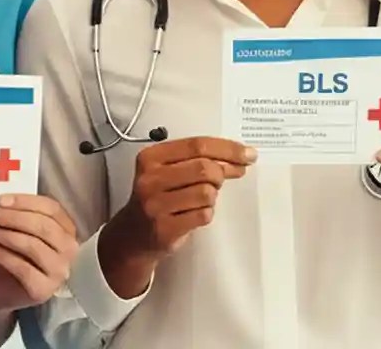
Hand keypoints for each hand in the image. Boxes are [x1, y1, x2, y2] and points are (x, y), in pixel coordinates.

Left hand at [0, 194, 78, 313]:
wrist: (1, 292)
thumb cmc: (11, 256)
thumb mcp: (17, 230)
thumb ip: (17, 215)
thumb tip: (3, 202)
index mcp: (67, 230)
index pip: (52, 209)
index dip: (26, 202)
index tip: (1, 200)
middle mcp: (70, 250)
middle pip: (44, 226)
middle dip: (13, 217)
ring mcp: (59, 271)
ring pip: (33, 245)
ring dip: (4, 234)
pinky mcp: (43, 289)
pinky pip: (21, 266)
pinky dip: (0, 253)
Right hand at [107, 138, 256, 268]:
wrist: (131, 235)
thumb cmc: (158, 196)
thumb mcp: (169, 170)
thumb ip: (199, 159)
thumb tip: (242, 156)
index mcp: (151, 157)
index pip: (197, 145)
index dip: (228, 149)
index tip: (249, 154)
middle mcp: (149, 179)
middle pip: (204, 168)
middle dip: (221, 174)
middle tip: (221, 180)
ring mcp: (155, 206)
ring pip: (207, 193)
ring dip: (212, 197)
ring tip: (200, 200)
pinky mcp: (164, 229)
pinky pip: (203, 215)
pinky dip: (206, 213)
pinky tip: (194, 214)